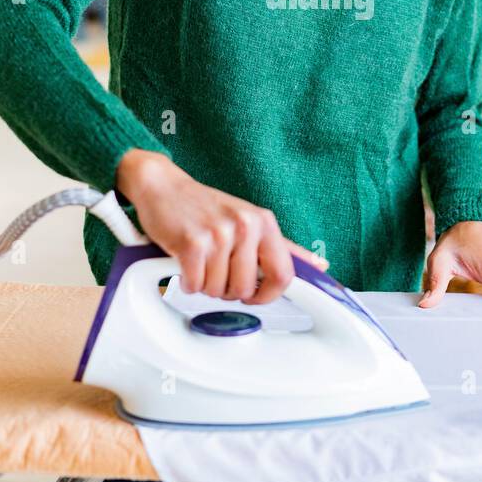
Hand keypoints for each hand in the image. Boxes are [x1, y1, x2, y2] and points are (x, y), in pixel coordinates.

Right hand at [115, 149, 327, 305]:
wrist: (163, 186)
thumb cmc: (204, 207)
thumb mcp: (249, 220)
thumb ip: (283, 246)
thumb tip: (318, 264)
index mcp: (263, 222)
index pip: (284, 275)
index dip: (269, 295)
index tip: (255, 295)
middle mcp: (245, 225)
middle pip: (246, 289)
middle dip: (228, 289)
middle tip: (216, 269)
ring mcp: (219, 234)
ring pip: (218, 291)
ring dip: (205, 284)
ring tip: (200, 261)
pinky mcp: (192, 243)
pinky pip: (195, 285)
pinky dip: (187, 281)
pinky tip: (185, 263)